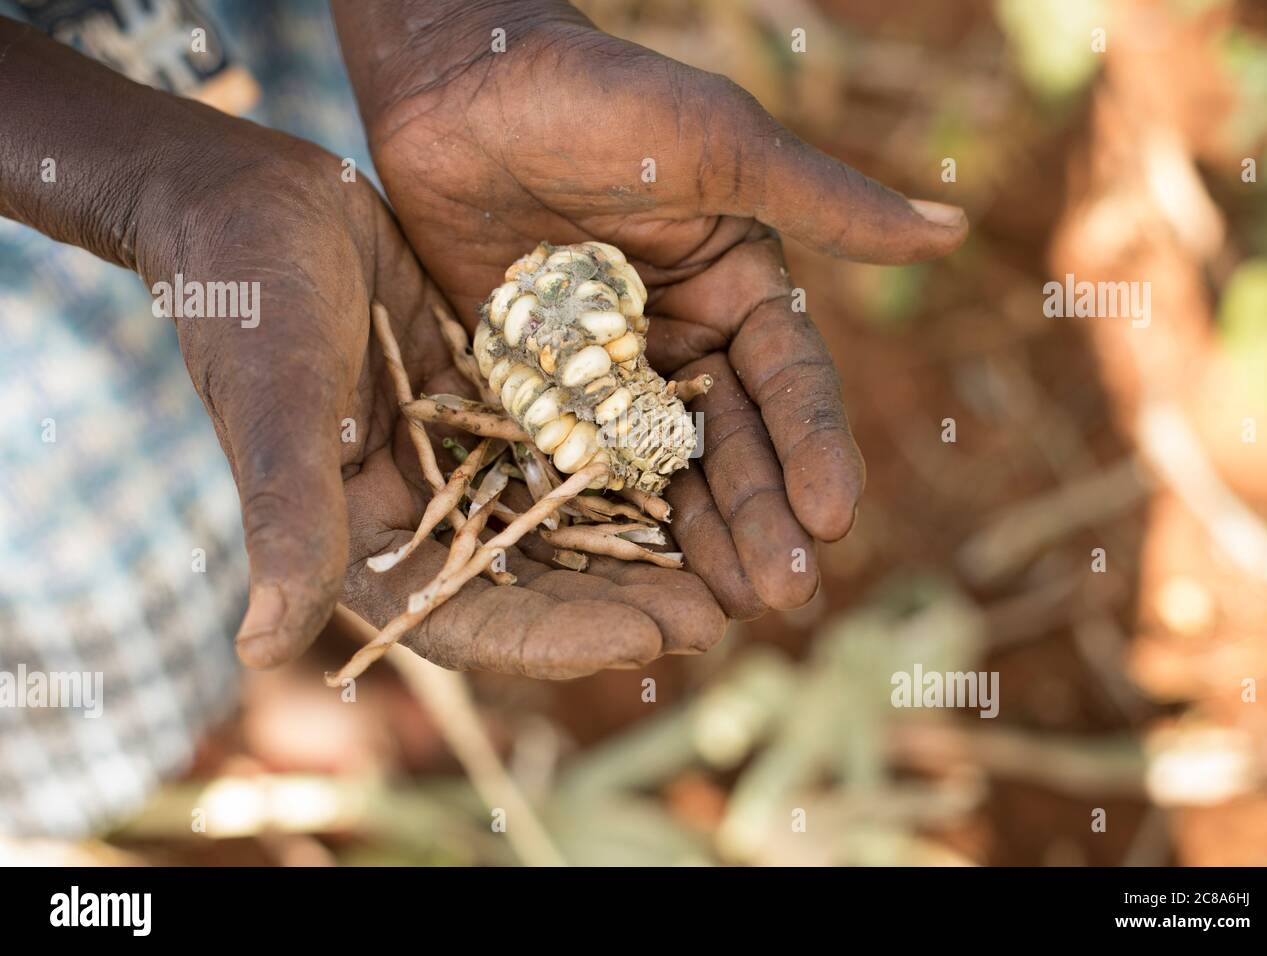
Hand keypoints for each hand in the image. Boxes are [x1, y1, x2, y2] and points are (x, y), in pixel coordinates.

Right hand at [0, 20, 721, 675]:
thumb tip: (259, 649)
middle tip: (717, 617)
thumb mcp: (278, 403)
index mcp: (360, 543)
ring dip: (642, 547)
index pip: (468, 621)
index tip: (648, 638)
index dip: (558, 641)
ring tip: (730, 562)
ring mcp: (462, 462)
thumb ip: (288, 519)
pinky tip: (700, 468)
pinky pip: (571, 444)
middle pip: (535, 585)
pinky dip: (628, 464)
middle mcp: (420, 516)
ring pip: (565, 521)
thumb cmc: (249, 300)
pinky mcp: (494, 403)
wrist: (258, 201)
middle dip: (624, 604)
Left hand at [335, 0, 967, 617]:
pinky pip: (580, 463)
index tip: (836, 516)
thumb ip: (826, 204)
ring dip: (697, 537)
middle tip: (783, 591)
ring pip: (665, 469)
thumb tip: (955, 231)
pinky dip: (603, 517)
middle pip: (735, 446)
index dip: (817, 451)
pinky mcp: (543, 389)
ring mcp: (614, 373)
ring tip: (723, 607)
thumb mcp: (719, 149)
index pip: (792, 386)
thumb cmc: (599, 100)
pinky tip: (623, 576)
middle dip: (764, 516)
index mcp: (742, 290)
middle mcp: (687, 341)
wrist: (462, 86)